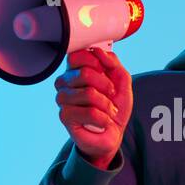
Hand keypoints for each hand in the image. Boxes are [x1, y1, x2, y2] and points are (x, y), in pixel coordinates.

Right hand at [54, 46, 132, 168]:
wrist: (113, 134)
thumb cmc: (114, 107)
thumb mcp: (122, 81)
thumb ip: (113, 62)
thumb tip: (99, 51)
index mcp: (76, 70)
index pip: (77, 55)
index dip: (95, 62)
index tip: (105, 72)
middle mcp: (65, 83)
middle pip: (85, 73)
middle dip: (106, 85)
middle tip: (110, 95)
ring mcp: (62, 99)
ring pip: (89, 93)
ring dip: (106, 104)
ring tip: (107, 110)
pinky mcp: (65, 116)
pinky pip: (89, 112)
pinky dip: (103, 118)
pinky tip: (102, 122)